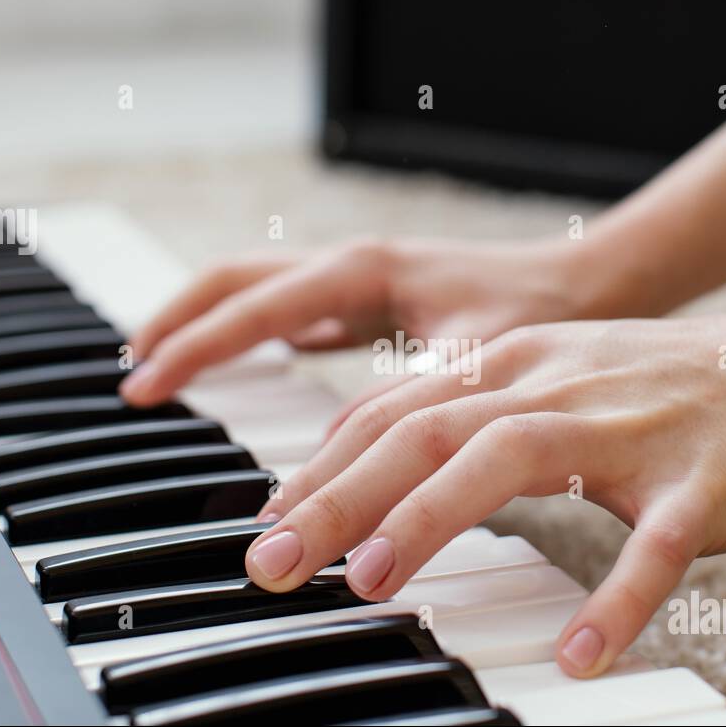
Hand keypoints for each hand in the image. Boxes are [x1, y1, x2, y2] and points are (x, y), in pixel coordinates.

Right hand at [120, 236, 650, 405]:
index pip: (254, 304)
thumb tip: (341, 460)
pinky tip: (250, 360)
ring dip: (208, 322)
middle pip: (236, 281)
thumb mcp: (470, 364)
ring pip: (259, 289)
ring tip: (164, 364)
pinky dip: (255, 331)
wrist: (591, 285)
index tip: (144, 385)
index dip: (195, 347)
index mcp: (363, 271)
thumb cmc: (542, 316)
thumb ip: (405, 407)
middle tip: (134, 373)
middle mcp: (352, 266)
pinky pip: (293, 308)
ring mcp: (360, 279)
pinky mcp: (374, 300)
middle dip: (179, 322)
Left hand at [241, 303, 725, 676]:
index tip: (266, 523)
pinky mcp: (700, 481)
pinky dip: (615, 599)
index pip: (395, 409)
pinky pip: (654, 546)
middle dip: (338, 496)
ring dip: (430, 520)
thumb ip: (468, 404)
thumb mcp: (553, 372)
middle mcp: (557, 384)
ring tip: (371, 585)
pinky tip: (578, 653)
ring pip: (511, 459)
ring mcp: (628, 429)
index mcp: (517, 363)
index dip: (322, 465)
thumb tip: (373, 441)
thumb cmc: (671, 386)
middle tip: (271, 562)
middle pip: (426, 430)